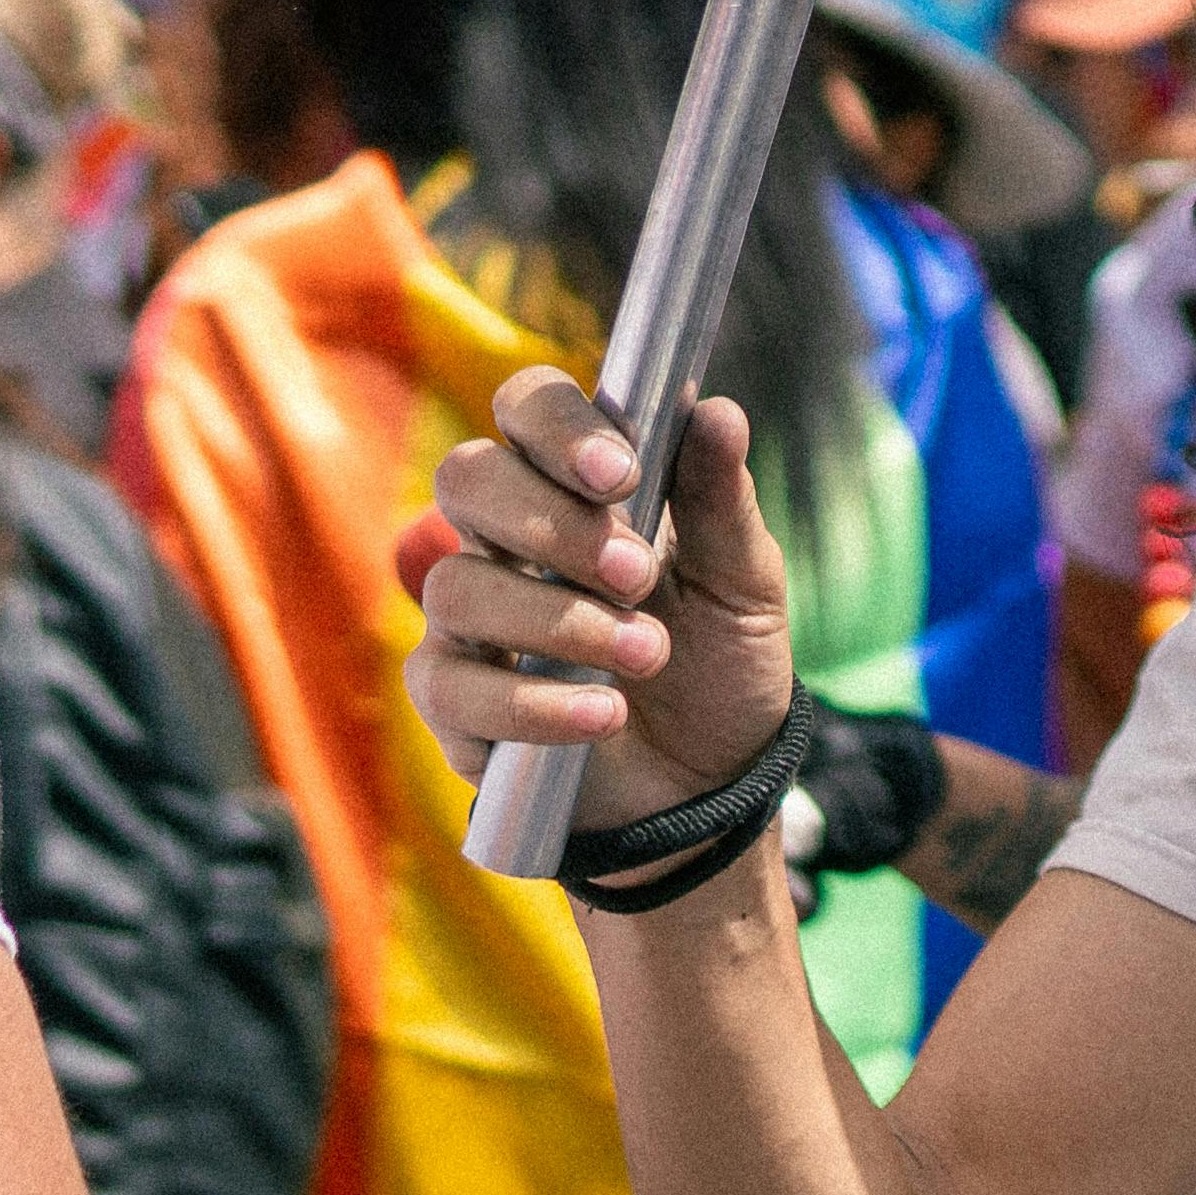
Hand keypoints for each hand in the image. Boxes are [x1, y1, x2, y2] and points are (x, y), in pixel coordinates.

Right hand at [401, 364, 798, 818]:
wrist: (710, 787)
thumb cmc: (718, 663)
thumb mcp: (742, 583)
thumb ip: (721, 500)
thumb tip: (717, 411)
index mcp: (573, 486)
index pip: (526, 408)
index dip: (558, 425)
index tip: (622, 473)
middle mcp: (505, 540)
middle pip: (468, 479)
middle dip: (552, 523)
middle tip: (636, 574)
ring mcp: (468, 621)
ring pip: (458, 586)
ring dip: (560, 620)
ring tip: (648, 655)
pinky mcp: (453, 704)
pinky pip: (454, 686)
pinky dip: (534, 703)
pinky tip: (604, 716)